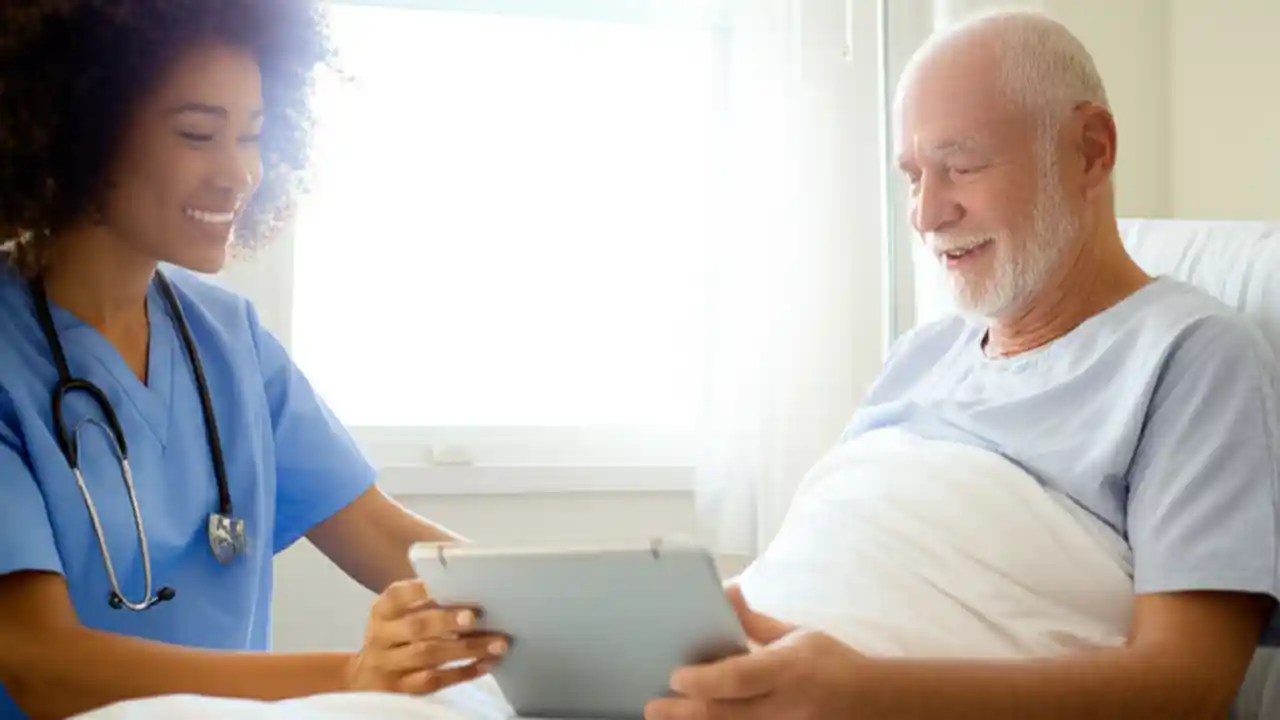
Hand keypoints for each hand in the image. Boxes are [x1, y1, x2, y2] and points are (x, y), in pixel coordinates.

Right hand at [346, 579, 508, 694]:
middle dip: (447, 621)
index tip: (450, 583)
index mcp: (382, 611)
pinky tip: (487, 663)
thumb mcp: (400, 612)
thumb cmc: (397, 633)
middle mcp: (382, 637)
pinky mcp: (403, 688)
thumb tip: (465, 569)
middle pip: (416, 627)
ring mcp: (390, 666)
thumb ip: (426, 596)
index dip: (422, 590)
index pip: (398, 596)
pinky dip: (464, 672)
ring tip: (497, 643)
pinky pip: (435, 680)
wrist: (367, 675)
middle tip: (475, 617)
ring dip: (466, 649)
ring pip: (429, 656)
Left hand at [645, 585, 865, 719]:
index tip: (675, 676)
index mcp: (788, 670)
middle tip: (653, 706)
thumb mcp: (797, 635)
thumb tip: (724, 591)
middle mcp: (785, 707)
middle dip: (685, 712)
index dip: (706, 680)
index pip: (741, 678)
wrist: (872, 703)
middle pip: (727, 714)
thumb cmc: (830, 663)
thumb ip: (755, 622)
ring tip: (664, 718)